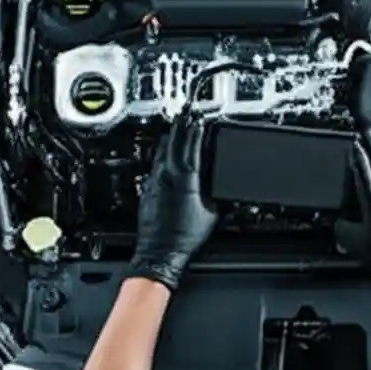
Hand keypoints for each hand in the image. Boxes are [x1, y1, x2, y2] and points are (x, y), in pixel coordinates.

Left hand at [128, 114, 217, 291]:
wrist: (159, 253)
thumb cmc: (185, 237)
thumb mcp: (212, 212)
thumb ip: (216, 192)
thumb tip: (222, 182)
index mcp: (184, 178)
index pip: (190, 146)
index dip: (195, 132)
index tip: (199, 120)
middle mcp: (166, 176)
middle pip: (173, 143)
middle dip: (181, 128)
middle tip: (187, 116)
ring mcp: (155, 182)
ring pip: (162, 152)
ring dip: (171, 140)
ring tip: (177, 130)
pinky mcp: (148, 191)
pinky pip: (156, 165)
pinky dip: (164, 156)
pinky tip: (167, 156)